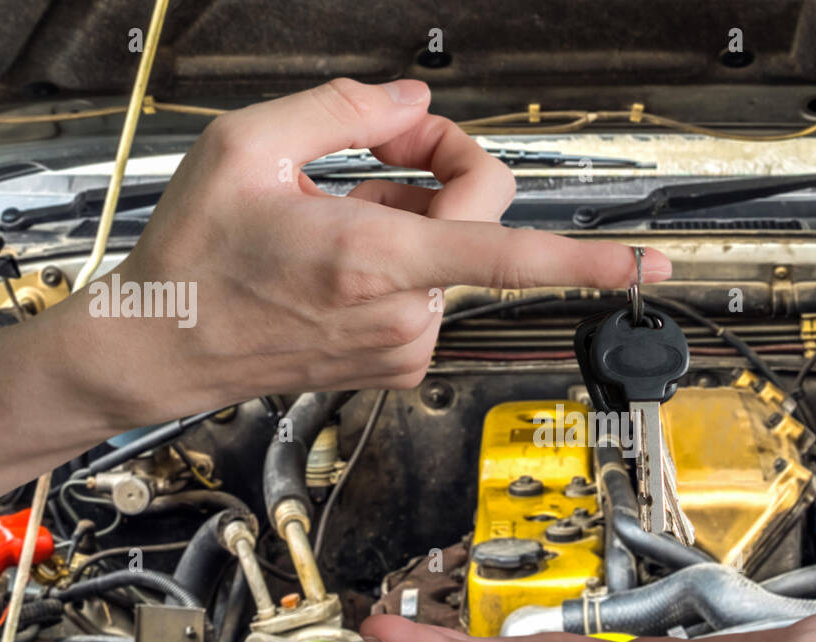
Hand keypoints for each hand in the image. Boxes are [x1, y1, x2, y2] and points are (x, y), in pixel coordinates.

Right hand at [66, 77, 670, 428]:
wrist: (163, 346)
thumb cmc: (197, 258)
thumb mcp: (246, 146)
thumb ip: (344, 110)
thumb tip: (412, 105)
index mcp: (377, 261)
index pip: (510, 256)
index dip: (591, 259)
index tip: (652, 264)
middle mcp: (405, 312)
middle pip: (482, 219)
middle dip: (441, 173)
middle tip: (374, 157)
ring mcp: (405, 344)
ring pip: (454, 255)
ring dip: (409, 223)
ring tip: (334, 227)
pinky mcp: (399, 363)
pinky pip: (433, 292)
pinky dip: (402, 265)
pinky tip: (343, 266)